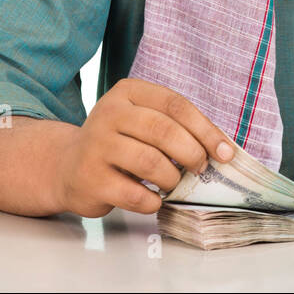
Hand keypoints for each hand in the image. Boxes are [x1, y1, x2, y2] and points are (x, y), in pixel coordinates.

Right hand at [53, 77, 233, 217]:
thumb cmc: (119, 143)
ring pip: (150, 162)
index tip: (225, 153)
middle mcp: (109, 113)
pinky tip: (154, 199)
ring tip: (173, 183)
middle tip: (200, 169)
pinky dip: (153, 201)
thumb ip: (176, 127)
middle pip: (163, 131)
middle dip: (191, 153)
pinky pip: (134, 194)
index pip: (175, 105)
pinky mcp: (90, 178)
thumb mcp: (143, 122)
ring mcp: (96, 145)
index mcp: (128, 92)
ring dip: (172, 178)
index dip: (205, 130)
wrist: (68, 165)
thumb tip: (222, 150)